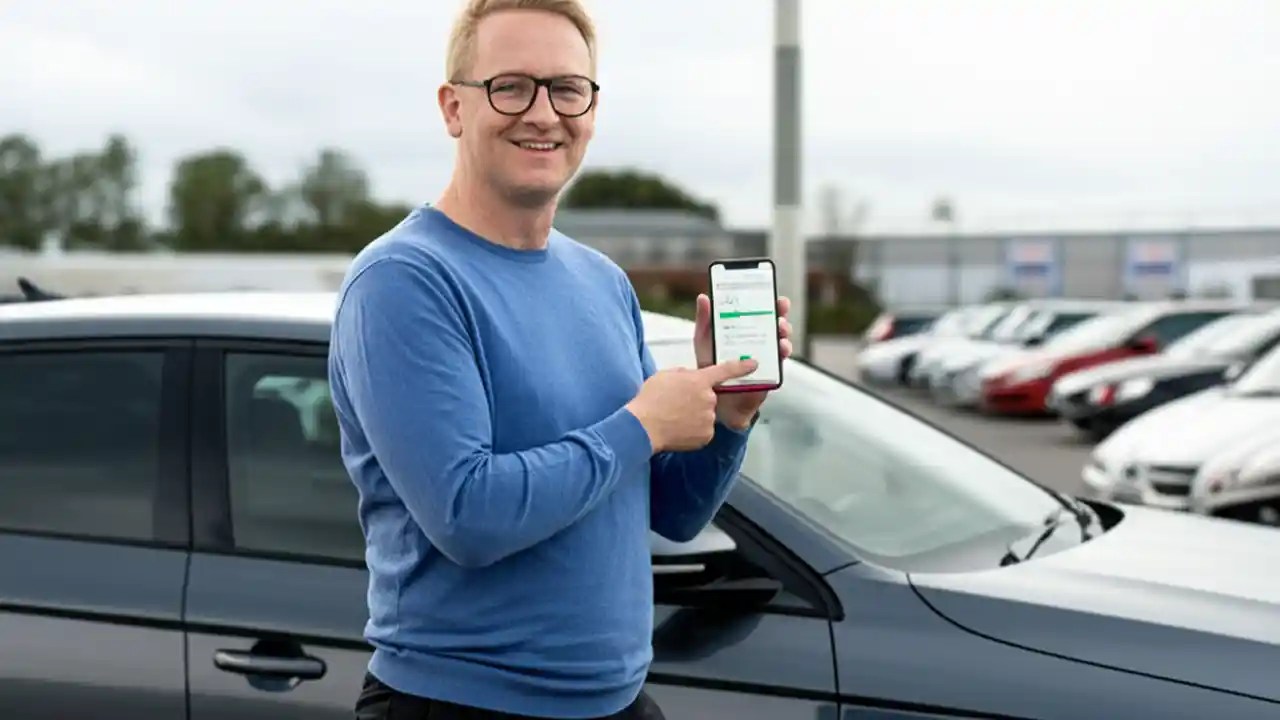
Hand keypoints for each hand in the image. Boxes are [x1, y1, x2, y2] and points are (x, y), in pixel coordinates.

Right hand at [626, 359, 758, 452]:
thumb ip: (684, 375)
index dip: (742, 366)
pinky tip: (678, 430)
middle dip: (697, 400)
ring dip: (695, 416)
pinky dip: (693, 431)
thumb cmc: (651, 399)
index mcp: (699, 380)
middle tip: (677, 405)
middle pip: (709, 397)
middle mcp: (709, 399)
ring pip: (706, 415)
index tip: (754, 363)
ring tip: (674, 419)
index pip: (725, 371)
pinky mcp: (706, 436)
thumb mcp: (665, 375)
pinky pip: (703, 431)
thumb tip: (690, 379)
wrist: (643, 427)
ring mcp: (709, 418)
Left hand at [694, 294, 793, 429]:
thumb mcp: (704, 339)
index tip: (776, 297)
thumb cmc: (709, 363)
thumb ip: (704, 320)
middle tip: (780, 313)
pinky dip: (783, 353)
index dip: (771, 302)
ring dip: (785, 334)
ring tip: (780, 332)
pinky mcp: (769, 371)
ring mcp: (766, 355)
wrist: (714, 396)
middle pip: (776, 323)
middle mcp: (758, 339)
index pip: (761, 310)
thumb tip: (703, 297)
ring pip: (782, 340)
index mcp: (744, 327)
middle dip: (782, 315)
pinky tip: (781, 350)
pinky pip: (781, 361)